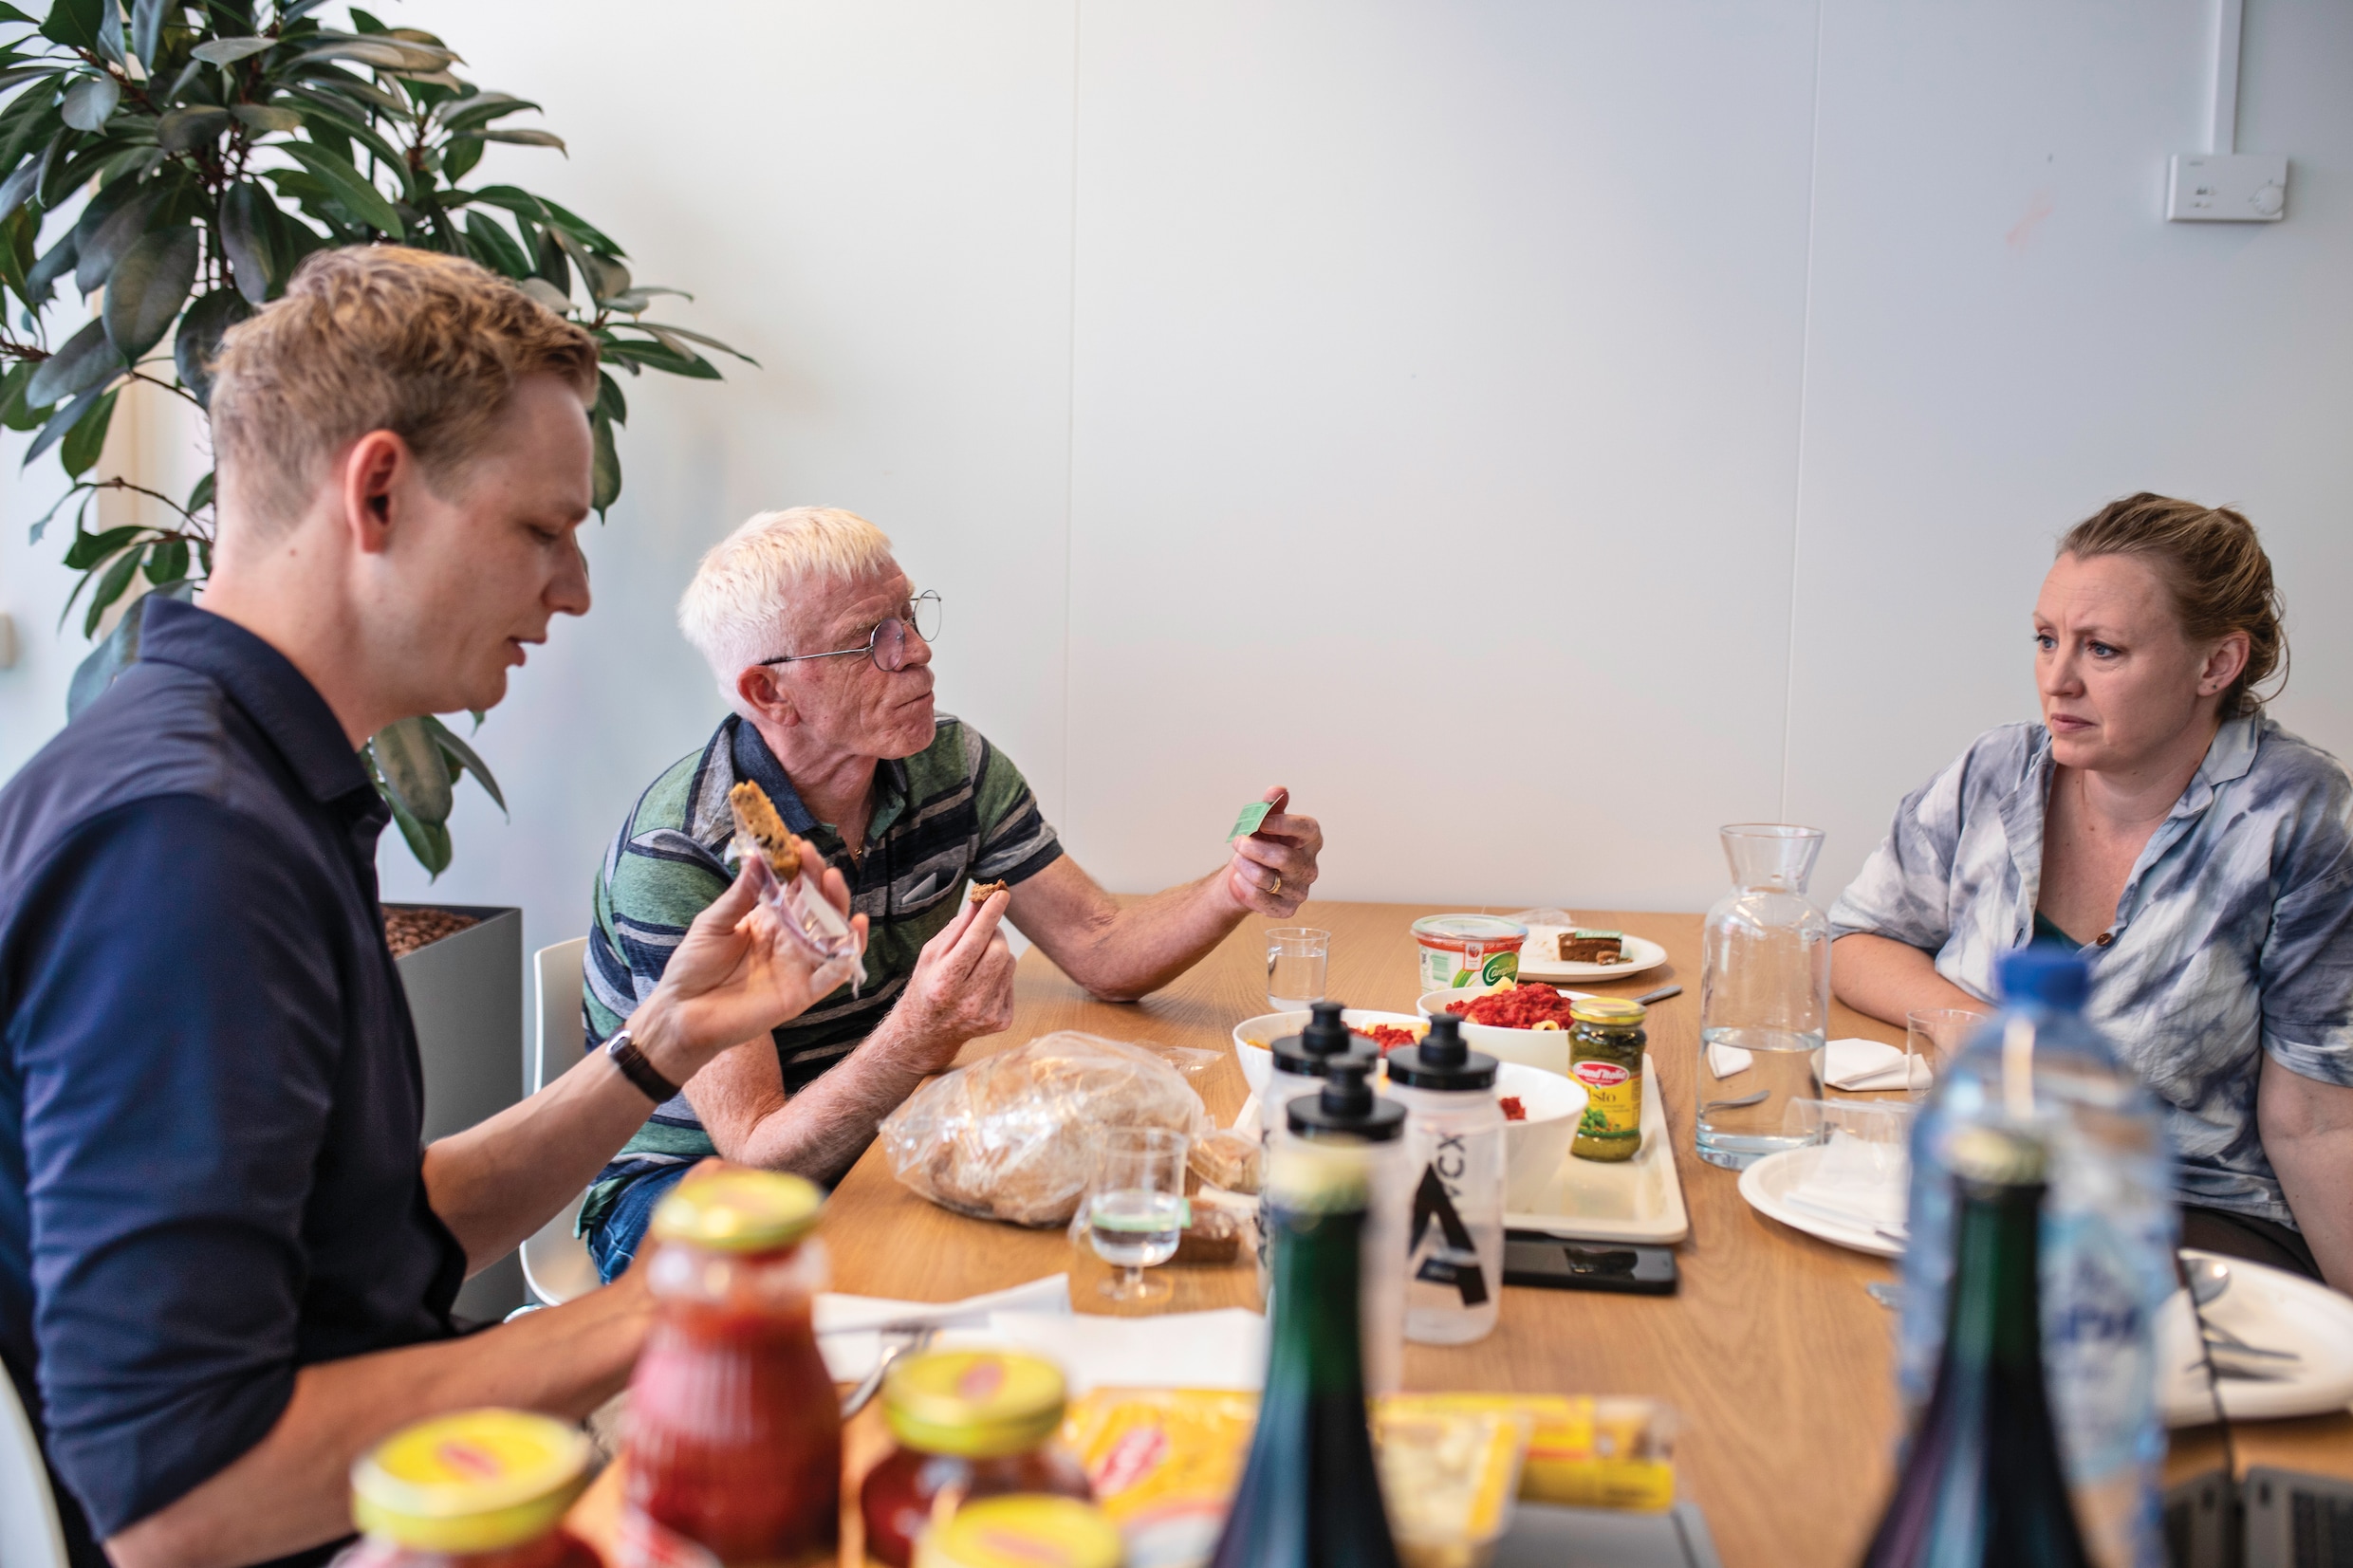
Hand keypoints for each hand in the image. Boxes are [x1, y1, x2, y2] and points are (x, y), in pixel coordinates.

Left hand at [629, 837, 864, 1080]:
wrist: (682, 1013)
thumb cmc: (693, 967)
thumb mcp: (713, 923)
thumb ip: (739, 895)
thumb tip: (755, 857)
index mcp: (769, 921)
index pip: (795, 889)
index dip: (799, 866)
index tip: (797, 844)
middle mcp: (789, 941)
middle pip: (818, 906)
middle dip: (820, 878)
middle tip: (812, 857)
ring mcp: (798, 966)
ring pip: (832, 933)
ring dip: (838, 905)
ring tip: (832, 879)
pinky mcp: (802, 992)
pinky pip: (835, 972)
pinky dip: (850, 952)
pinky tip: (856, 926)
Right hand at [864, 886, 1016, 1075]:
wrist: (927, 1034)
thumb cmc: (926, 987)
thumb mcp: (930, 955)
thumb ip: (956, 929)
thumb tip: (980, 902)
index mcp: (943, 983)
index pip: (974, 941)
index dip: (989, 915)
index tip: (1001, 894)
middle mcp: (966, 1002)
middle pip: (999, 951)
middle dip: (995, 932)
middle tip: (986, 929)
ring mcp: (986, 1014)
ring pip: (1009, 964)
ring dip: (997, 954)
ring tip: (977, 963)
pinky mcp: (1001, 1021)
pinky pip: (1011, 982)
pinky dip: (1000, 974)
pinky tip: (981, 983)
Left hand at [1225, 786, 1321, 917]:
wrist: (1244, 875)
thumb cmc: (1259, 844)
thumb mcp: (1262, 822)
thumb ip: (1270, 806)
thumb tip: (1278, 790)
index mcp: (1311, 840)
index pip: (1307, 829)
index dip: (1282, 823)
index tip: (1260, 822)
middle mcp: (1310, 866)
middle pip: (1283, 858)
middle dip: (1253, 848)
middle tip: (1238, 841)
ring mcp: (1300, 890)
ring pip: (1266, 878)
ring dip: (1244, 866)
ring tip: (1238, 860)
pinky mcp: (1287, 909)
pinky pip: (1260, 898)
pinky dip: (1244, 886)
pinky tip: (1241, 878)